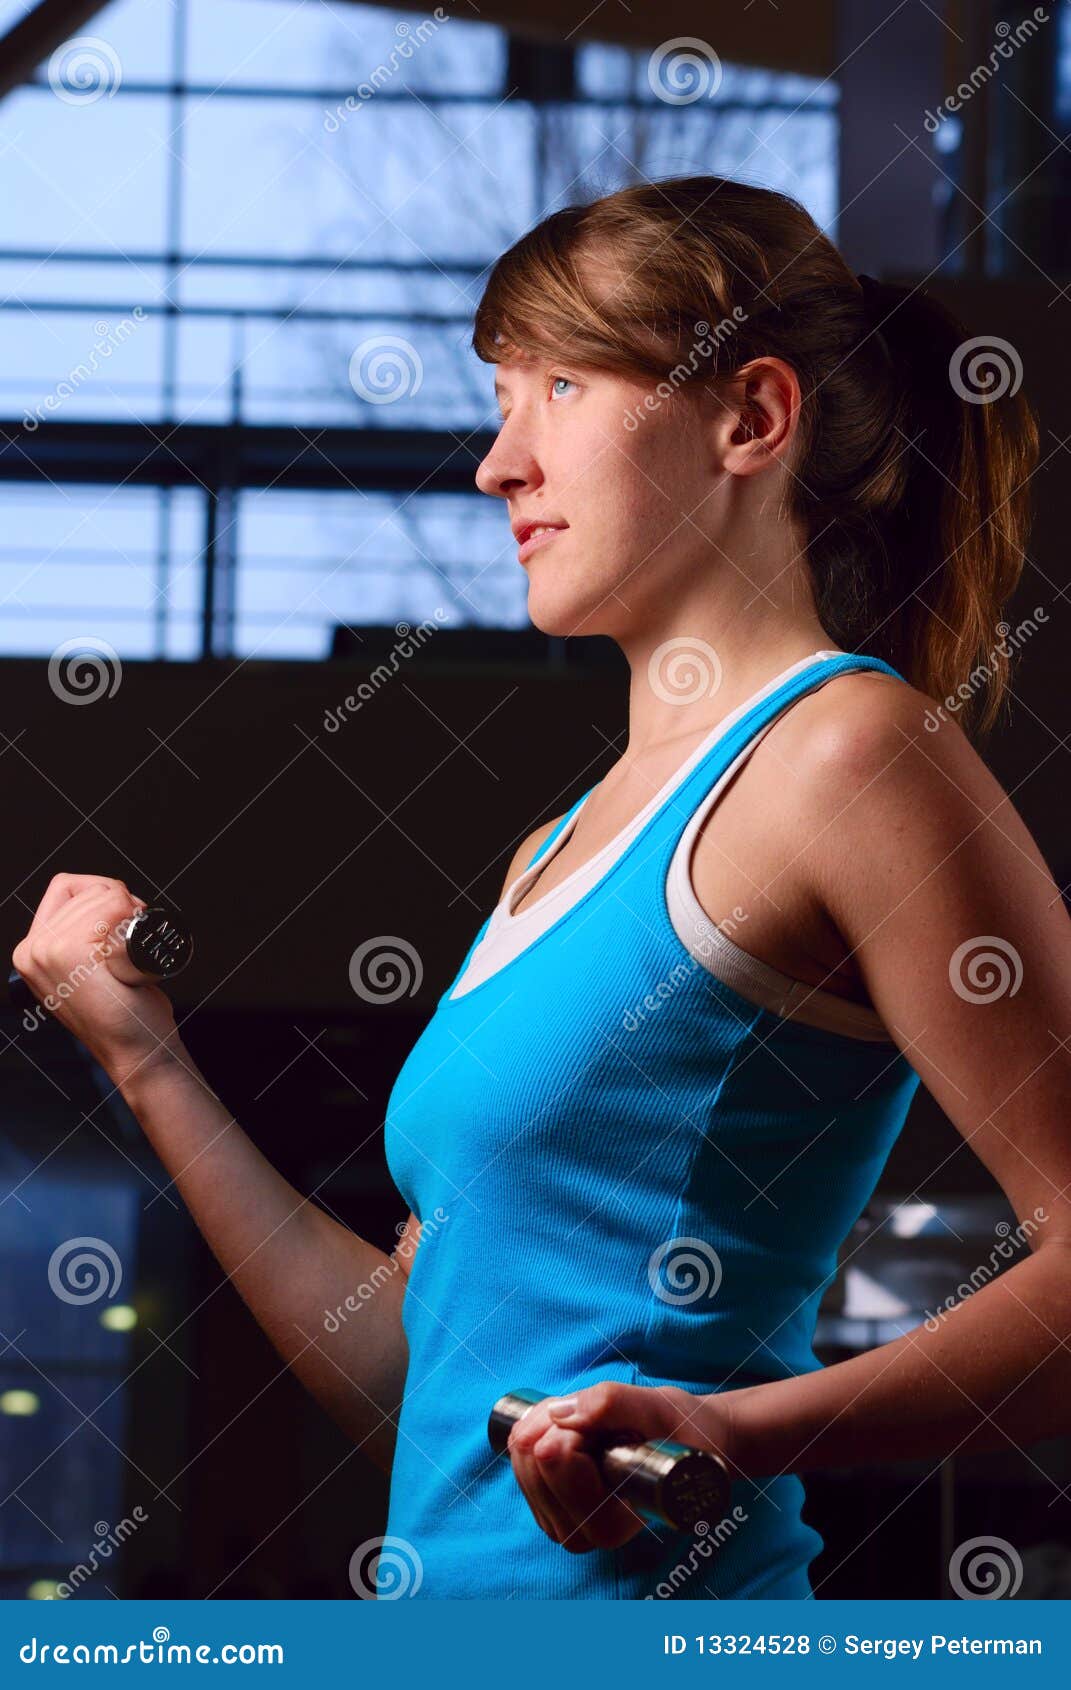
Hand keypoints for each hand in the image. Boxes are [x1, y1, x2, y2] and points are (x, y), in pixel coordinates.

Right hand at [12, 873, 182, 1083]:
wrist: (137, 1052)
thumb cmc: (125, 1013)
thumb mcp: (89, 972)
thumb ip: (80, 943)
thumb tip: (102, 902)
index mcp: (31, 951)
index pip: (67, 887)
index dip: (103, 897)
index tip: (120, 927)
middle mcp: (30, 949)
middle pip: (87, 887)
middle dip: (122, 903)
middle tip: (131, 946)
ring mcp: (45, 950)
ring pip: (102, 893)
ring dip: (129, 914)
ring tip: (129, 956)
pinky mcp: (67, 952)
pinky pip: (111, 903)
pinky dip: (130, 917)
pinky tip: (127, 955)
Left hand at [505, 1380, 739, 1552]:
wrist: (687, 1446)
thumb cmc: (680, 1432)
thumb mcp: (657, 1408)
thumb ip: (610, 1405)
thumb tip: (557, 1413)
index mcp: (609, 1525)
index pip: (555, 1458)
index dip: (579, 1427)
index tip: (615, 1430)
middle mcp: (578, 1534)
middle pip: (531, 1456)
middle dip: (561, 1423)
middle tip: (605, 1426)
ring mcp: (558, 1523)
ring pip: (519, 1454)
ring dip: (550, 1423)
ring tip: (595, 1430)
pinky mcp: (545, 1507)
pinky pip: (517, 1454)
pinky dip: (541, 1428)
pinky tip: (575, 1433)